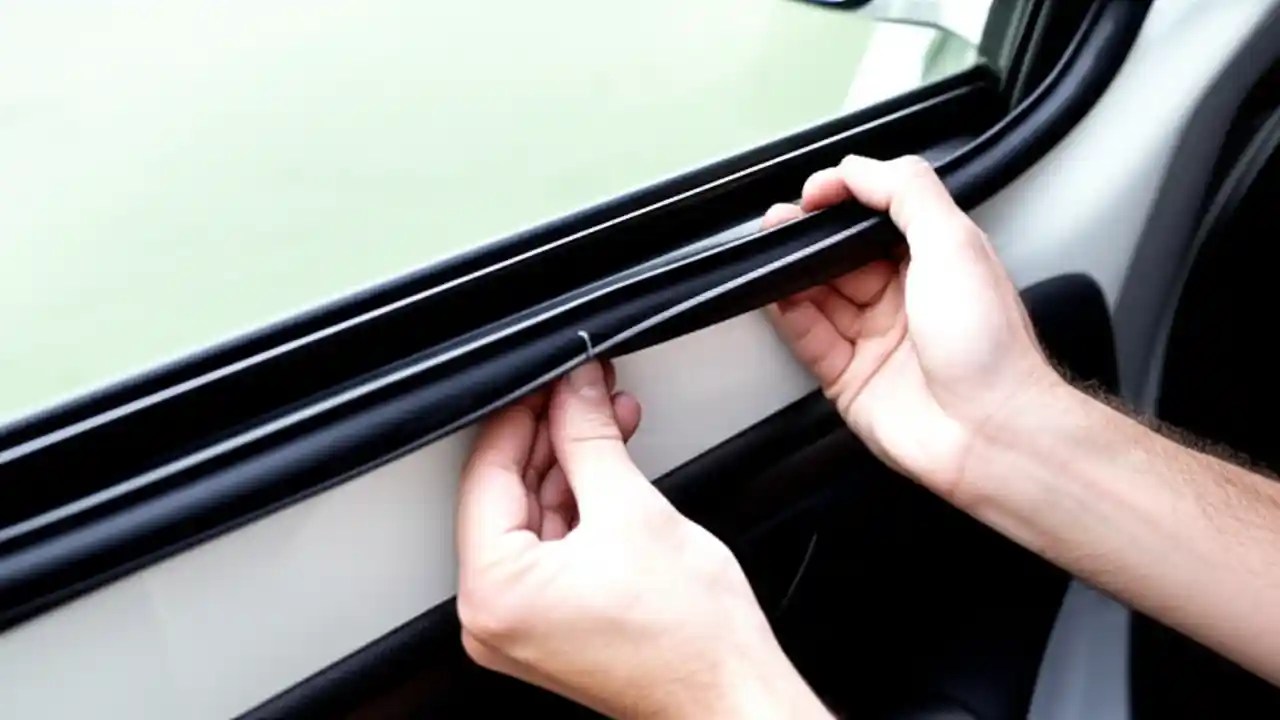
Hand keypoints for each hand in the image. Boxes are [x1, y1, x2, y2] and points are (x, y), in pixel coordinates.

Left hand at [456, 361, 828, 718]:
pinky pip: (551, 546)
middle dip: (554, 434)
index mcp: (495, 591)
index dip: (524, 413)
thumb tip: (573, 389)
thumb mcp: (632, 509)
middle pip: (508, 493)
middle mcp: (493, 616)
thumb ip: (590, 436)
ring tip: (609, 419)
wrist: (731, 694)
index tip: (551, 379)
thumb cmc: (690, 638)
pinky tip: (608, 465)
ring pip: (532, 516)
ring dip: (572, 464)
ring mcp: (520, 624)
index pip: (488, 473)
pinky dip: (580, 504)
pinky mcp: (549, 624)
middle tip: (585, 391)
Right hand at [764, 155, 1061, 502]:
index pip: (878, 213)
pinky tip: (774, 293)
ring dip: (791, 270)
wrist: (991, 432)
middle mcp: (905, 297)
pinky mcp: (850, 378)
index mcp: (937, 259)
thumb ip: (906, 191)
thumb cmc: (990, 347)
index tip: (817, 190)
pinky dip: (787, 314)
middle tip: (780, 221)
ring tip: (769, 250)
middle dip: (808, 235)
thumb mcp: (954, 241)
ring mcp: (876, 338)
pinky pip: (808, 337)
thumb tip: (858, 167)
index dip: (844, 197)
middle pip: (841, 253)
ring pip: (819, 293)